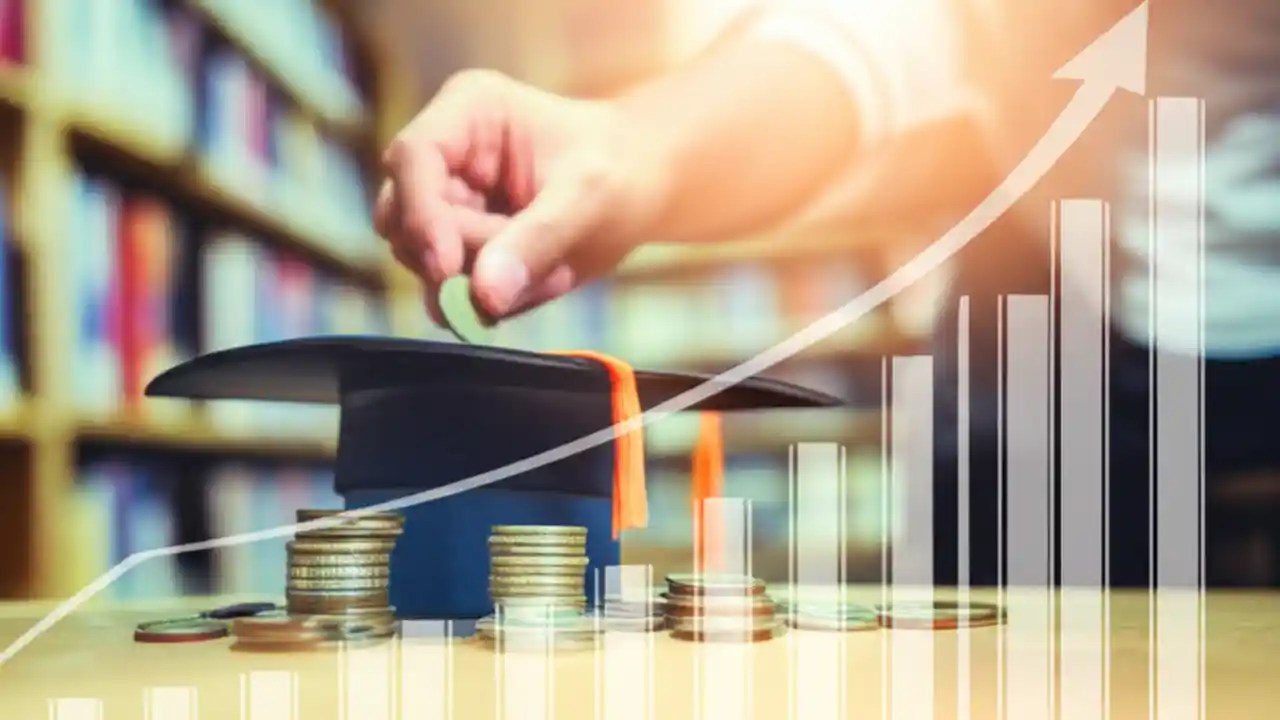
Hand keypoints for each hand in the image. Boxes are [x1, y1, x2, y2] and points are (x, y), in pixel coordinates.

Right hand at [376, 70, 669, 321]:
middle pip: (405, 216)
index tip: (446, 267)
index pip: (412, 159)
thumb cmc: (622, 168)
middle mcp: (447, 155)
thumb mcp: (589, 198)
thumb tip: (483, 294)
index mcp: (469, 111)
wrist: (645, 187)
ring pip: (422, 259)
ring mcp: (448, 202)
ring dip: (481, 282)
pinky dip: (493, 298)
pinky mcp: (461, 244)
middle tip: (534, 268)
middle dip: (460, 256)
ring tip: (552, 271)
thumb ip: (535, 242)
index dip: (420, 215)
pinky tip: (545, 279)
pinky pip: (452, 288)